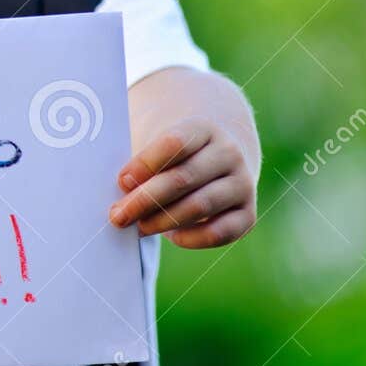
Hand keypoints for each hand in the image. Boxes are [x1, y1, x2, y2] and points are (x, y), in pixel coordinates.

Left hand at [107, 117, 256, 247]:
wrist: (216, 158)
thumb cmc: (173, 156)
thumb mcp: (159, 148)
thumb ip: (141, 167)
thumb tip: (121, 197)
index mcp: (203, 128)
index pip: (174, 143)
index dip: (145, 164)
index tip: (121, 181)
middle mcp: (229, 153)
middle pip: (183, 178)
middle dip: (145, 200)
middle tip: (118, 215)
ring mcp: (242, 183)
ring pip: (200, 205)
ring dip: (163, 220)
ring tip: (138, 227)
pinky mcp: (248, 213)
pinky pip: (221, 232)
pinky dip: (194, 238)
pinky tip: (172, 237)